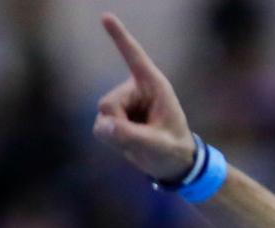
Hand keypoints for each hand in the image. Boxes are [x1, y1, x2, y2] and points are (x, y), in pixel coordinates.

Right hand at [91, 14, 197, 181]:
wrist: (173, 164)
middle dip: (119, 125)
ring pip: (102, 116)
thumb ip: (132, 136)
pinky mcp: (114, 117)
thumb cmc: (174, 149)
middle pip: (109, 103)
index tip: (106, 16)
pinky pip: (100, 128)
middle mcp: (135, 90)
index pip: (134, 57)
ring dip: (116, 135)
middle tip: (142, 139)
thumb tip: (103, 125)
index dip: (120, 37)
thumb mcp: (158, 145)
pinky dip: (112, 139)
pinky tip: (129, 142)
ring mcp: (123, 103)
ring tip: (140, 140)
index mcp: (153, 85)